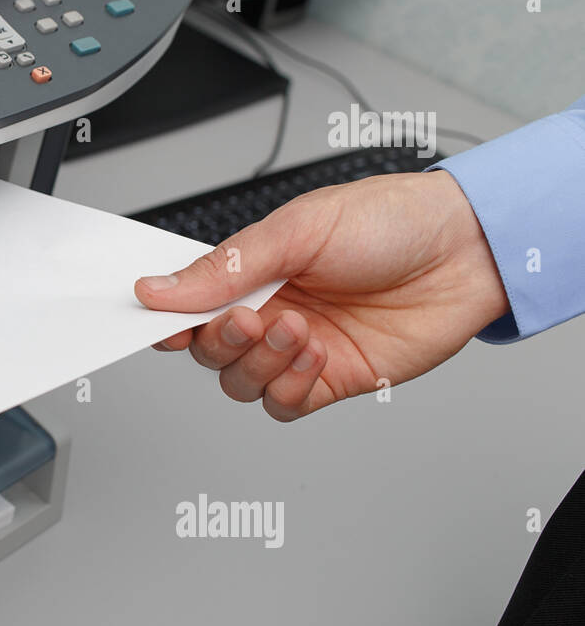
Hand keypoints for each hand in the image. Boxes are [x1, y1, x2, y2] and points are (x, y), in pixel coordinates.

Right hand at [135, 170, 509, 420]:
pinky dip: (288, 385)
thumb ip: (223, 267)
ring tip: (295, 328)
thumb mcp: (296, 229)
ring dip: (259, 361)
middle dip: (220, 341)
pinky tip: (314, 352)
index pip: (189, 306)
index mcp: (252, 272)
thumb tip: (158, 288)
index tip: (161, 322)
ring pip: (241, 383)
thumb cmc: (390, 221)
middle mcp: (269, 312)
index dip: (168, 320)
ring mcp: (299, 349)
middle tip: (246, 317)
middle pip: (208, 351)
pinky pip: (285, 404)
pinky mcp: (333, 379)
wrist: (468, 249)